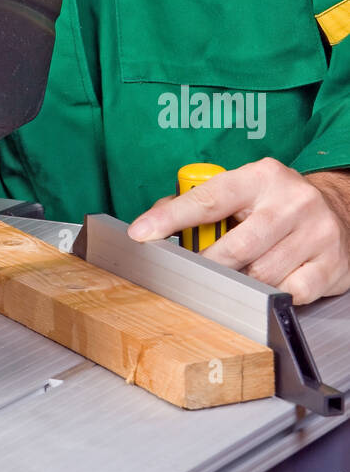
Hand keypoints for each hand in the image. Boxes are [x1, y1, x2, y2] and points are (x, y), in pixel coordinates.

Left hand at [127, 157, 349, 304]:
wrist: (340, 211)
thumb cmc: (278, 204)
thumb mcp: (244, 191)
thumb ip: (200, 202)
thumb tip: (154, 220)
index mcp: (261, 176)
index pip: (209, 199)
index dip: (172, 218)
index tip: (142, 233)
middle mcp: (291, 200)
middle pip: (235, 246)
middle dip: (208, 265)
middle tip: (192, 275)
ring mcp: (315, 232)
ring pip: (261, 274)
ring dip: (241, 283)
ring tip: (236, 277)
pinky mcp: (331, 264)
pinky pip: (290, 292)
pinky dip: (272, 295)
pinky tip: (270, 284)